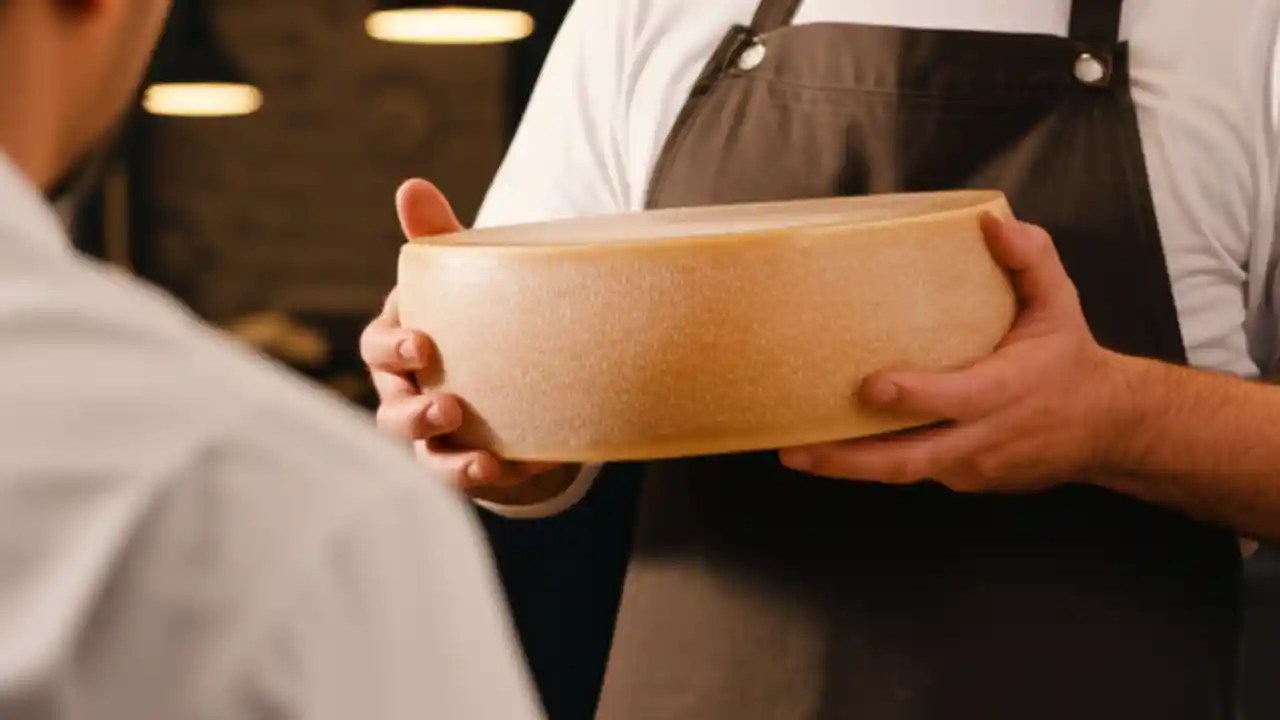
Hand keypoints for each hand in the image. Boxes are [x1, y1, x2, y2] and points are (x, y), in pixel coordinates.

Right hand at [362, 179, 561, 492]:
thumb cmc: (473, 312)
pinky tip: (518, 468)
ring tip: (483, 461)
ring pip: (426, 458)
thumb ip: (437, 235)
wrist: (509, 364)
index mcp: (399, 345)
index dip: (392, 351)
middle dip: (414, 415)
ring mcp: (435, 435)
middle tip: (448, 407)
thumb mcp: (461, 274)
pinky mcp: (468, 459)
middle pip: (392, 414)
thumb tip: (412, 186)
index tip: (424, 345)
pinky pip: (469, 476)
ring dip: (450, 462)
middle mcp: (407, 394)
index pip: (375, 349)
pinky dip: (490, 476)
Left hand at [779, 215, 1130, 492]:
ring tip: (794, 452)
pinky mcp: (961, 479)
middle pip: (910, 459)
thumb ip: (1030, 258)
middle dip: (850, 459)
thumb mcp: (1060, 302)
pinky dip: (871, 465)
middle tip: (797, 449)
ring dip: (848, 467)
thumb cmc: (1068, 359)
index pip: (955, 399)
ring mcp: (970, 466)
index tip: (871, 387)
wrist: (1106, 428)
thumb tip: (991, 222)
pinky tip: (830, 449)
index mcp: (1006, 391)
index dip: (914, 397)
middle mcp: (984, 437)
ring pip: (903, 472)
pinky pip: (912, 472)